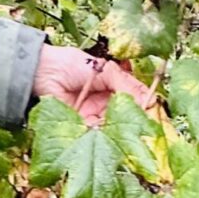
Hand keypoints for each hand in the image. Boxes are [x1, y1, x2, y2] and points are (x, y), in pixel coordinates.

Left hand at [33, 45, 152, 124]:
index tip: (156, 109)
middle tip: (148, 124)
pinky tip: (111, 131)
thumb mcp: (106, 70)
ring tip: (130, 128)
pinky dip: (105, 133)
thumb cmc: (73, 64)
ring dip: (122, 127)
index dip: (146, 102)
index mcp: (114, 83)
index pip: (135, 95)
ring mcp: (95, 113)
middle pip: (126, 112)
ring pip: (115, 124)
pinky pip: (98, 132)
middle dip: (136, 118)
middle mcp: (106, 100)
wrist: (42, 72)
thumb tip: (151, 100)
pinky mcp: (82, 125)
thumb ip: (127, 84)